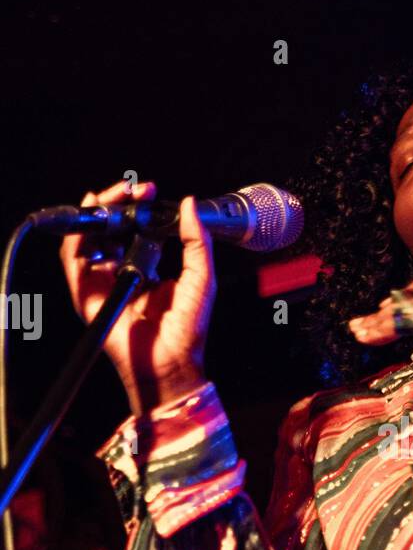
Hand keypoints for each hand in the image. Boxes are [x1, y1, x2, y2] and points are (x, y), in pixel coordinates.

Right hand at [59, 179, 215, 414]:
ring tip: (110, 198)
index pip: (133, 229)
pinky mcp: (88, 296)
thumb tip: (188, 203)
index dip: (137, 207)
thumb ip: (196, 240)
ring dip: (96, 215)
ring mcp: (103, 284)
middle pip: (108, 229)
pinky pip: (74, 264)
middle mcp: (122, 273)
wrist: (173, 362)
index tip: (150, 191)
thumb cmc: (189, 328)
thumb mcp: (201, 276)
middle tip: (130, 188)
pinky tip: (91, 223)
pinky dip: (77, 241)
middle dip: (115, 203)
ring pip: (87, 240)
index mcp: (146, 268)